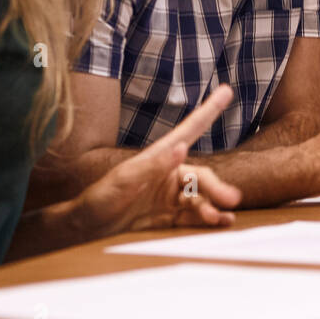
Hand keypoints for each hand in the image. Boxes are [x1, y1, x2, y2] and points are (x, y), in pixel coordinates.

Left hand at [78, 85, 241, 235]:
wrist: (87, 228)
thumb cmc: (101, 197)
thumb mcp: (125, 180)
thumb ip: (155, 165)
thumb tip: (182, 148)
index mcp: (161, 156)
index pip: (190, 129)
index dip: (209, 110)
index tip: (226, 90)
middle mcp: (170, 172)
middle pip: (203, 176)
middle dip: (218, 187)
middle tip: (232, 198)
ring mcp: (171, 195)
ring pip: (202, 197)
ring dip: (213, 206)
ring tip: (221, 218)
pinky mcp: (170, 215)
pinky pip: (195, 216)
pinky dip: (209, 219)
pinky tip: (220, 223)